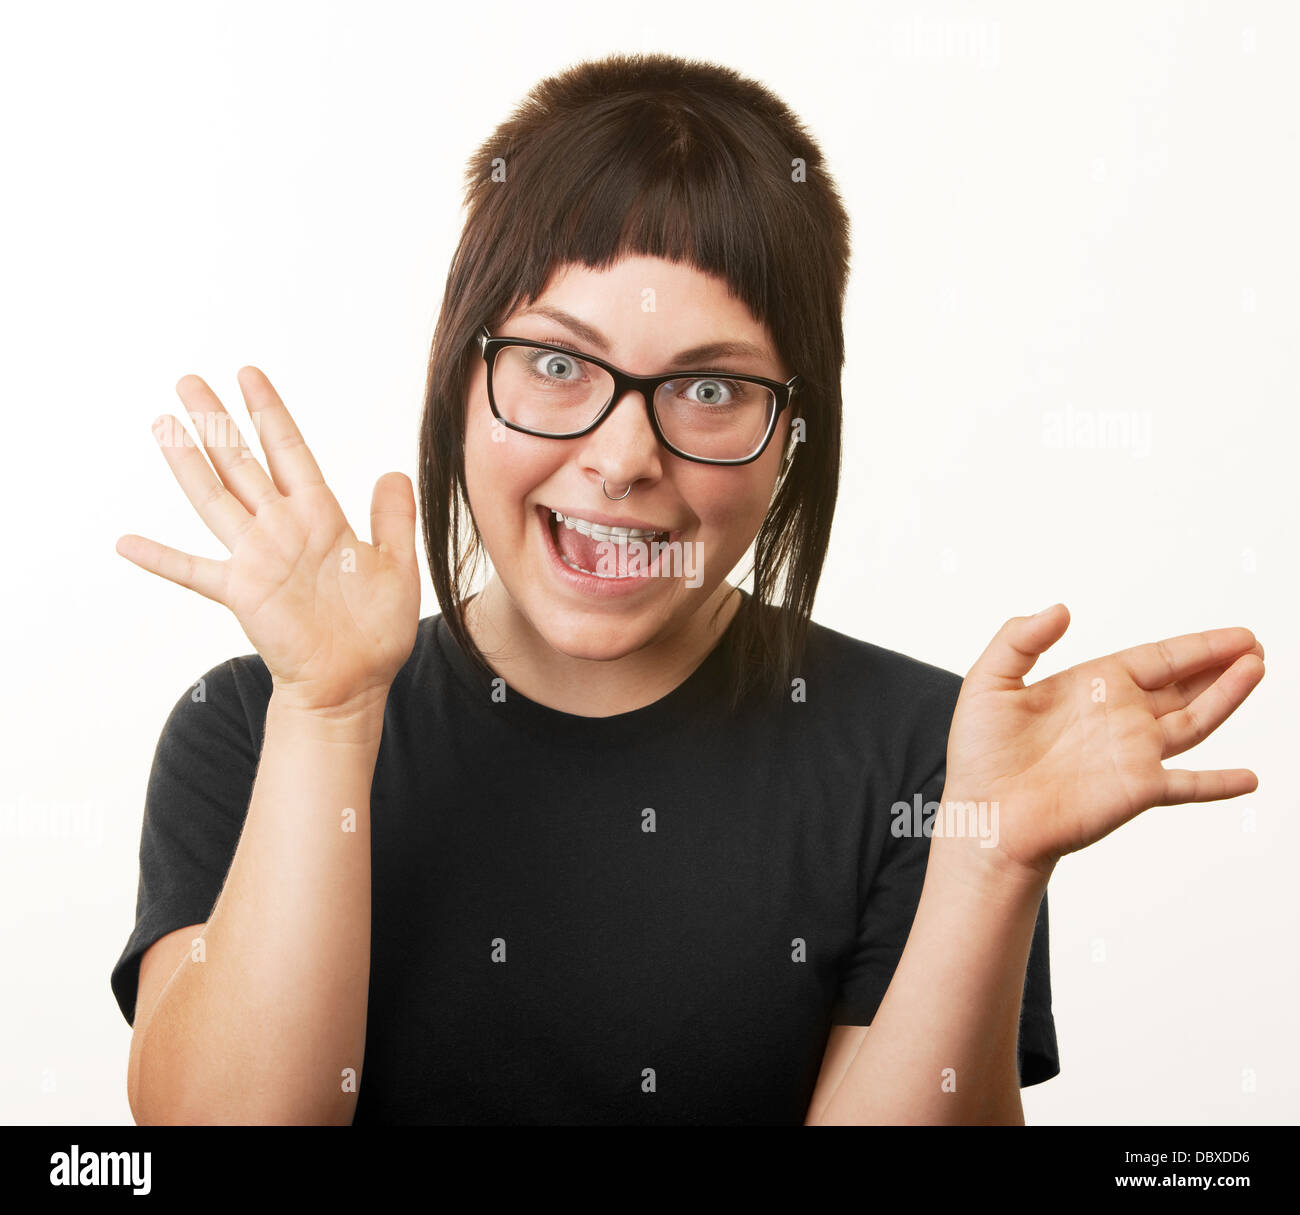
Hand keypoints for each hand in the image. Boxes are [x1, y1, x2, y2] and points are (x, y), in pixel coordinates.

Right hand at [116, 367, 419, 711]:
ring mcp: (258, 558)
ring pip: (216, 498)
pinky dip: (161, 558)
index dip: (269, 413)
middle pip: (242, 462)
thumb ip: (393, 519)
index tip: (248, 374)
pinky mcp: (242, 593)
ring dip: (188, 462)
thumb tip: (394, 472)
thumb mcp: (397, 566)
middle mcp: (282, 528)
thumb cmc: (376, 629)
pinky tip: (126, 543)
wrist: (354, 681)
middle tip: (188, 380)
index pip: (289, 451)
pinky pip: (194, 571)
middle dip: (216, 421)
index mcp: (319, 516)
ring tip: (162, 423)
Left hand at [940, 605, 1264, 881]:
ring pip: (1195, 721)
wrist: (982, 814)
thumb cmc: (980, 755)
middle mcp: (1119, 718)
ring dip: (1227, 697)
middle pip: (1184, 685)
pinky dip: (1220, 783)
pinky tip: (1250, 779)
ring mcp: (1132, 754)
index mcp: (1092, 686)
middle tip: (1255, 644)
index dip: (1195, 646)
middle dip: (1221, 664)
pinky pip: (1189, 786)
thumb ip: (1020, 639)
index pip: (1155, 659)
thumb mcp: (989, 682)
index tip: (1234, 636)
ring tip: (1257, 669)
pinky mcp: (1137, 790)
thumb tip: (1060, 609)